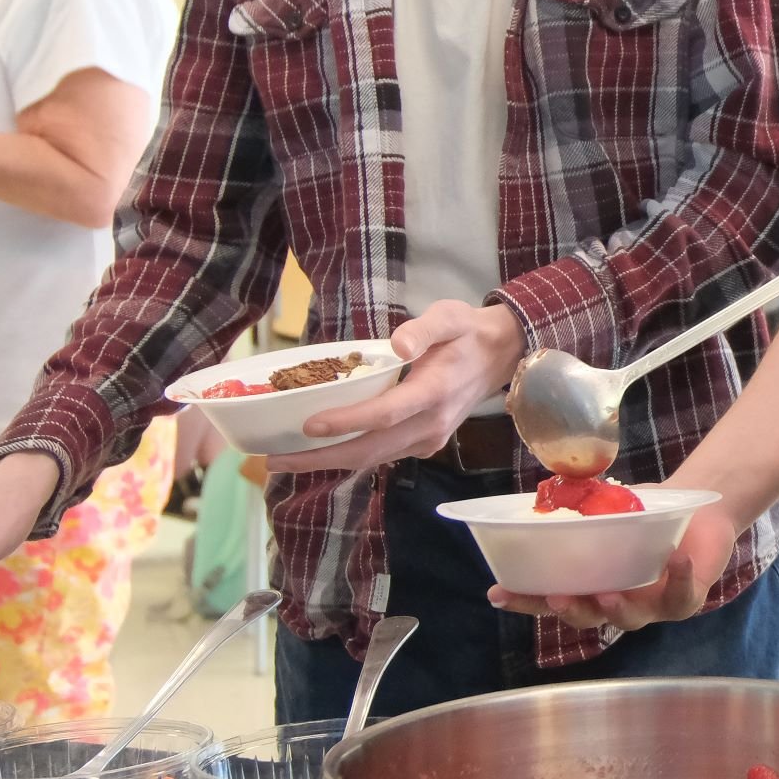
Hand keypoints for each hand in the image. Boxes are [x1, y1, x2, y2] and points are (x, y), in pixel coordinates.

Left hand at [273, 301, 528, 475]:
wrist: (502, 356)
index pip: (385, 414)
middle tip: (276, 459)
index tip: (308, 425)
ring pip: (373, 458)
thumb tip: (397, 345)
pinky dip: (350, 457)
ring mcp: (428, 439)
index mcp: (435, 391)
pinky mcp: (424, 443)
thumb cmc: (468, 333)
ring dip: (329, 462)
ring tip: (286, 460)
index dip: (346, 422)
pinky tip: (321, 452)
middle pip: (370, 449)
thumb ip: (423, 329)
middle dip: (320, 457)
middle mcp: (430, 423)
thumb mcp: (450, 317)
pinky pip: (382, 455)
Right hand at [488, 501, 738, 631]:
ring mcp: (651, 606)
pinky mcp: (687, 599)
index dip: (524, 600)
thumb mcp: (609, 511)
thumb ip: (581, 509)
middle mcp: (617, 603)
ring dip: (616, 609)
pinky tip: (676, 562)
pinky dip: (677, 579)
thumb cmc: (647, 517)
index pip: (551, 598)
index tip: (497, 593)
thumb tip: (545, 492)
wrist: (699, 515)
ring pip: (630, 619)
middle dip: (570, 611)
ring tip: (607, 594)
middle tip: (557, 598)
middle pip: (587, 618)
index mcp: (591, 585)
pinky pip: (681, 596)